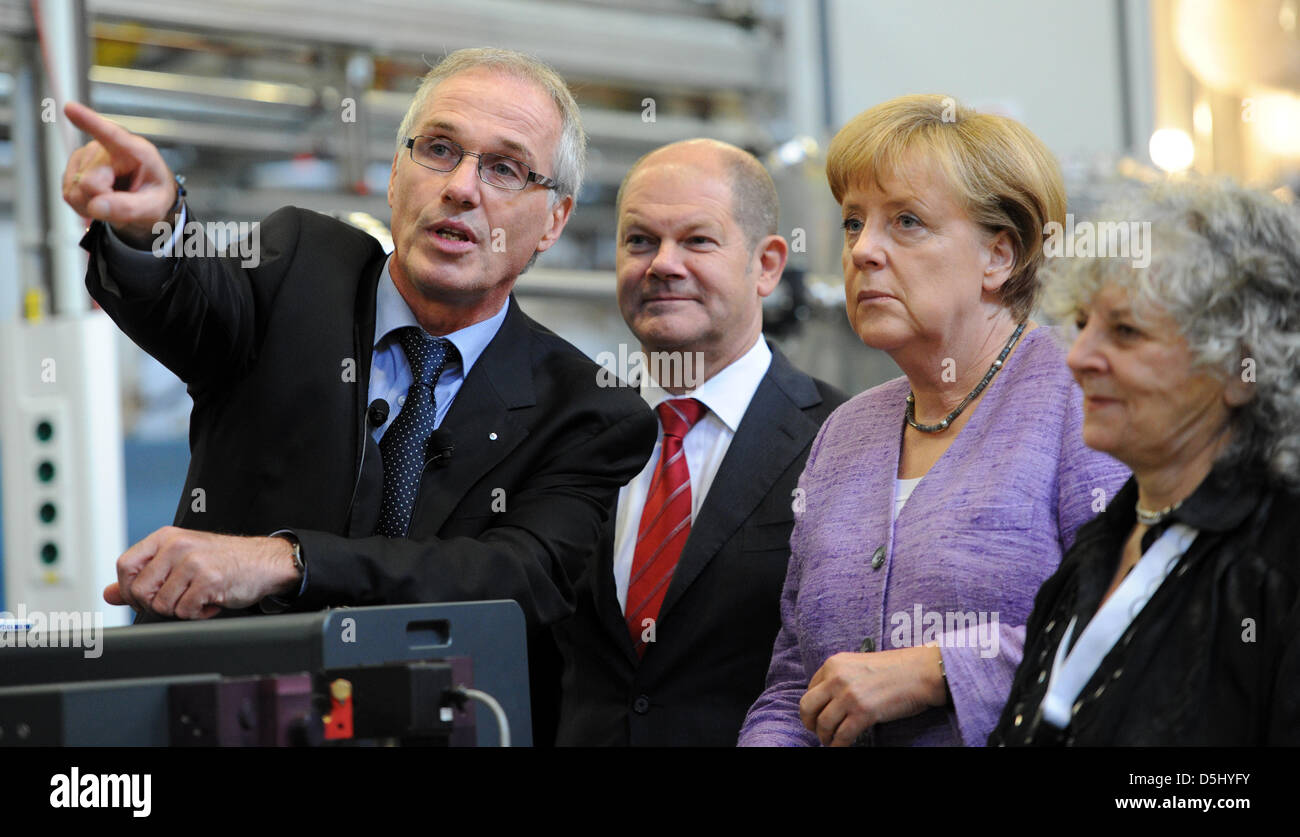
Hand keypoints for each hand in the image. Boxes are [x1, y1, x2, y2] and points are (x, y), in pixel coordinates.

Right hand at [61, 101, 177, 246]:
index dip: (90, 121)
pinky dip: (83, 204)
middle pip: (90, 183)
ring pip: (75, 191)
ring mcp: (87, 155)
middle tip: (122, 202)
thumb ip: (129, 208)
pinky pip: (69, 194)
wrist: (146, 197)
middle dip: (102, 200)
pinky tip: (99, 198)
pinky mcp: (73, 166)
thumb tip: (96, 206)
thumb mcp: (153, 207)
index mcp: (136, 151)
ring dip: (92, 204)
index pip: (112, 135)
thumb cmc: (153, 195)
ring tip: (113, 199)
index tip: (70, 108)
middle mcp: (107, 148)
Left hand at [104, 526, 301, 619]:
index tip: (146, 596)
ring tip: (198, 597)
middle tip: (177, 600)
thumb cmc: (223, 560)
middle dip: (155, 604)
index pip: (125, 565)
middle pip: (139, 590)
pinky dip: (198, 614)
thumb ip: (145, 575)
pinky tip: (211, 601)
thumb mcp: (181, 560)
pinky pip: (185, 611)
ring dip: (180, 610)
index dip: (129, 589)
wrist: (265, 561)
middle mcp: (177, 546)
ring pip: (162, 605)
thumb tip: (109, 594)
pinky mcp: (209, 580)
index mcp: (166, 537)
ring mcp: (193, 562)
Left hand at [799, 646, 946, 745]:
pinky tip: (841, 746)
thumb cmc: (895, 669)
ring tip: (831, 741)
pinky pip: (842, 736)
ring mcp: (849, 696)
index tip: (817, 715)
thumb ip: (841, 677)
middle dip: (809, 723)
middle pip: (808, 706)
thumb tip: (828, 700)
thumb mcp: (859, 664)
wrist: (920, 672)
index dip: (813, 706)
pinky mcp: (863, 713)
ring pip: (823, 724)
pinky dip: (838, 745)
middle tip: (816, 731)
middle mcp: (837, 678)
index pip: (810, 688)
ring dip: (825, 737)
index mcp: (834, 664)